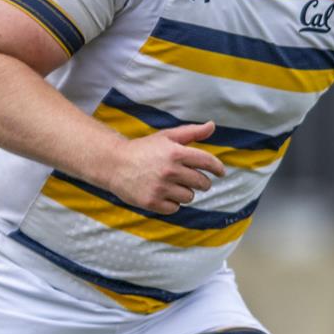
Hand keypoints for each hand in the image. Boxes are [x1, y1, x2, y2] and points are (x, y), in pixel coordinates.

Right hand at [99, 122, 225, 213]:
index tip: (220, 173)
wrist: (113, 164)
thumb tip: (212, 125)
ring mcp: (160, 187)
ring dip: (185, 193)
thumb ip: (191, 132)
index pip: (208, 162)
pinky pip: (175, 208)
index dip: (218, 168)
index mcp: (176, 153)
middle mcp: (170, 170)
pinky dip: (171, 203)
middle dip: (201, 182)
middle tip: (191, 179)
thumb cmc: (143, 149)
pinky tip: (162, 194)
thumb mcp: (166, 137)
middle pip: (202, 183)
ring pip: (189, 197)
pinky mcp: (151, 202)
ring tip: (171, 186)